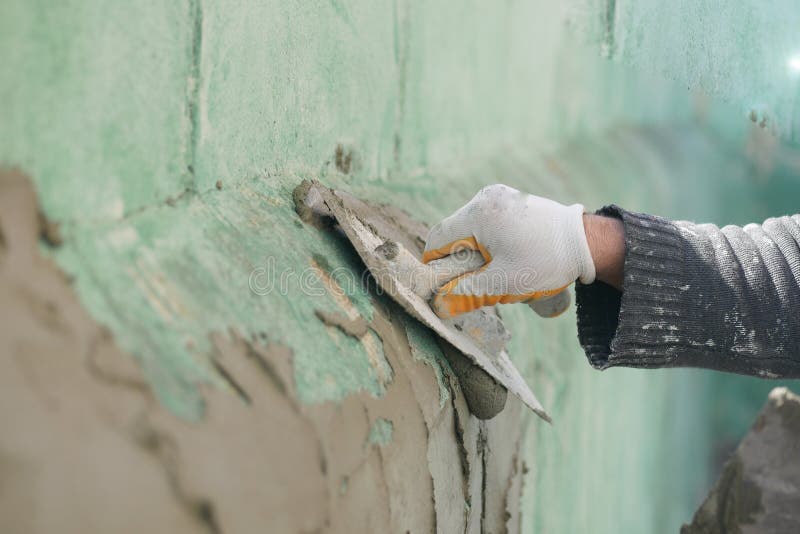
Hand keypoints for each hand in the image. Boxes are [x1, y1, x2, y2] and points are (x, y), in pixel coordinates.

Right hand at [422, 184, 595, 317]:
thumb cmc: (547, 261)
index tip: (442, 286)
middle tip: (477, 282)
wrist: (588, 243)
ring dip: (475, 254)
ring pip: (470, 231)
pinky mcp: (511, 201)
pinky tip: (508, 258)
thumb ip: (467, 294)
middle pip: (454, 234)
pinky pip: (486, 225)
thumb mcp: (505, 283)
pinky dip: (489, 244)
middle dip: (460, 261)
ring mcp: (500, 196)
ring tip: (499, 270)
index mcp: (480, 212)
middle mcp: (486, 197)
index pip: (438, 239)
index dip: (435, 265)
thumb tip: (438, 306)